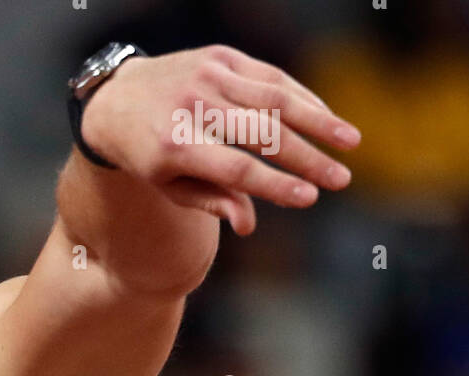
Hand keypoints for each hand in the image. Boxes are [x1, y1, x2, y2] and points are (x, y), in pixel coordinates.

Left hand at [82, 45, 361, 234]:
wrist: (118, 100)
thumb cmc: (149, 155)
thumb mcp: (169, 187)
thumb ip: (211, 202)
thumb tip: (248, 224)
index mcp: (176, 147)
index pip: (236, 169)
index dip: (276, 185)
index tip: (309, 199)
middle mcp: (194, 107)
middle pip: (262, 134)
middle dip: (308, 158)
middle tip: (341, 180)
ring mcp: (209, 76)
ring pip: (274, 99)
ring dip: (318, 121)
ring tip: (351, 142)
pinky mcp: (221, 57)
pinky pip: (270, 77)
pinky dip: (301, 97)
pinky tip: (325, 116)